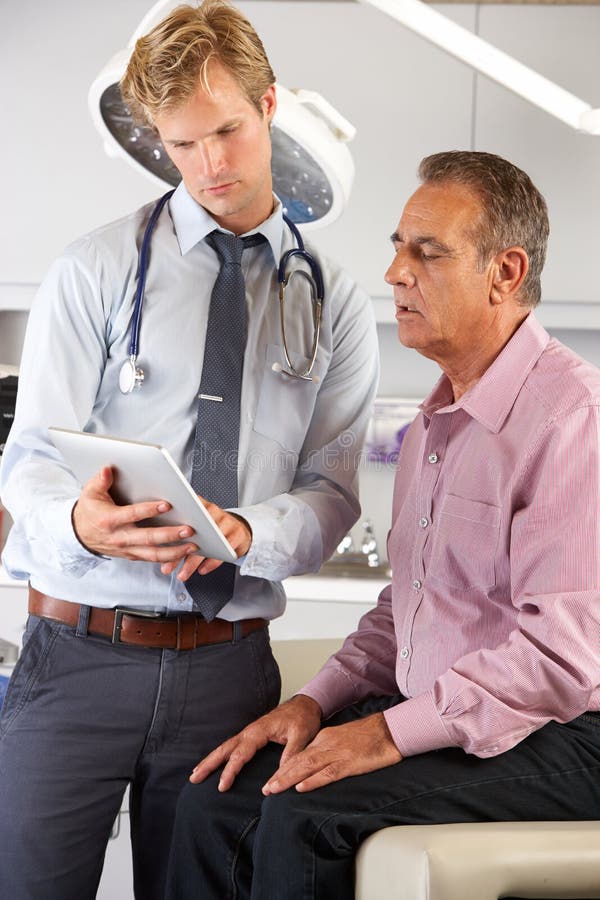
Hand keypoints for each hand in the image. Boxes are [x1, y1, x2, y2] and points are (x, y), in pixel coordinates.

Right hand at [72, 466, 197, 562]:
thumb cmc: (89, 510)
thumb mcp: (89, 493)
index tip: (167, 504)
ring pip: (153, 554)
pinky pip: (152, 559)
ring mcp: (127, 549)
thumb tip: (107, 469)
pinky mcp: (132, 555)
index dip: (149, 510)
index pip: (132, 515)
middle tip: (189, 529)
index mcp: (109, 520)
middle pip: (148, 538)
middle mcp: (119, 537)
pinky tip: (185, 552)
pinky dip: (170, 558)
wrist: (78, 534)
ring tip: (193, 545)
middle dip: (170, 535)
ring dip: (175, 551)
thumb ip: (100, 481)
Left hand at [160, 496, 251, 580]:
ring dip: (193, 561)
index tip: (160, 537)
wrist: (239, 529)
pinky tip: (202, 570)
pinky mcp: (238, 535)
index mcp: (198, 504)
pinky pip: (225, 550)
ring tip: (182, 574)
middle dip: (178, 552)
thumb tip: (149, 544)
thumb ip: (175, 530)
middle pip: (194, 531)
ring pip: (207, 543)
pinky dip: (212, 562)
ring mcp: (227, 522)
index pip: (182, 513)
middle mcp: (213, 511)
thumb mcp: (192, 524)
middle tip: (166, 567)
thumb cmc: (209, 528)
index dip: (171, 523)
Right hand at [190, 694, 322, 790]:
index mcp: (259, 731)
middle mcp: (250, 731)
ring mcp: (250, 732)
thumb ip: (291, 755)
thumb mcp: (301, 736)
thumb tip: (278, 778)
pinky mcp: (252, 735)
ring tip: (196, 774)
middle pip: (225, 748)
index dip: (230, 770)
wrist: (306, 704)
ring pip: (226, 747)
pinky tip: (215, 764)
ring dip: (210, 759)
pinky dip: (221, 755)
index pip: (240, 753)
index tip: (221, 786)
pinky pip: (232, 746)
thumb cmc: (303, 719)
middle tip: (194, 778)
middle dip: (209, 763)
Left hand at [262, 712, 401, 794]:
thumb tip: (313, 766)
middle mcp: (326, 744)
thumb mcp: (342, 740)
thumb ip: (327, 750)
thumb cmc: (368, 737)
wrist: (388, 730)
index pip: (299, 755)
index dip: (283, 769)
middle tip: (265, 789)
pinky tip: (301, 787)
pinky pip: (328, 773)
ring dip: (288, 778)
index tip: (271, 780)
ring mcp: (337, 753)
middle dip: (279, 775)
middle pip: (298, 761)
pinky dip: (313, 781)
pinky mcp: (350, 763)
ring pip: (307, 767)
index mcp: (324, 739)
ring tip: (274, 789)